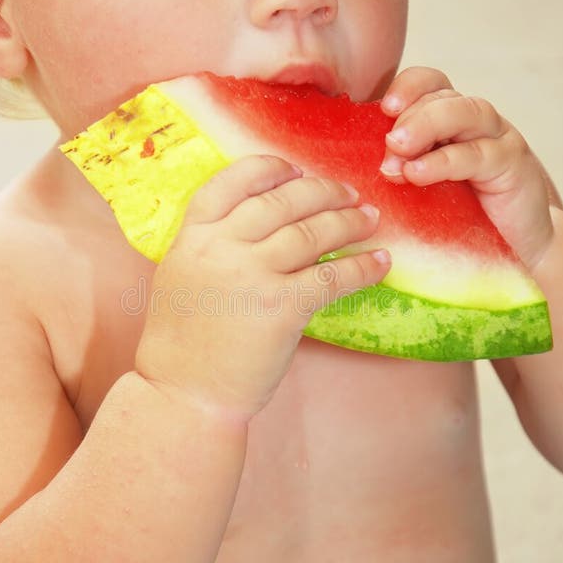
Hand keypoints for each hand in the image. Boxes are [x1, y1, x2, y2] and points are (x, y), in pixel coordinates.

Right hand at [135, 154, 389, 419]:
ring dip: (349, 222)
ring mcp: (252, 276)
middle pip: (282, 202)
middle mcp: (221, 248)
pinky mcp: (282, 308)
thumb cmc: (183, 342)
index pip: (232, 182)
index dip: (269, 169)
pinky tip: (381, 262)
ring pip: (312, 232)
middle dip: (323, 192)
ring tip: (370, 219)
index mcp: (192, 236)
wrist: (182, 394)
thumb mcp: (181, 276)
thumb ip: (212, 245)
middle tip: (349, 194)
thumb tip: (263, 222)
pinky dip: (363, 267)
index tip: (296, 169)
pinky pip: (333, 276)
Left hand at [379, 67, 553, 269]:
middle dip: (411, 115)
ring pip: (465, 112)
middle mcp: (475, 121)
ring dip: (427, 126)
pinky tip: (419, 173)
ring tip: (398, 149)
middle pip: (442, 95)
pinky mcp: (513, 163)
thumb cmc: (463, 217)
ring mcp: (498, 138)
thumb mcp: (424, 187)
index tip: (383, 107)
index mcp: (450, 119)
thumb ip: (399, 167)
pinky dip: (445, 160)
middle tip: (388, 143)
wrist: (517, 248)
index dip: (407, 87)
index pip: (429, 83)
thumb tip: (350, 165)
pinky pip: (478, 152)